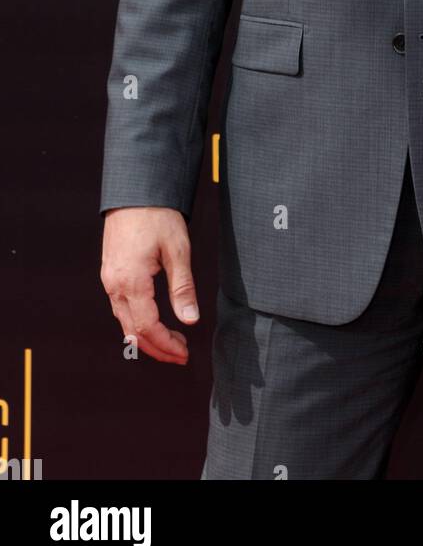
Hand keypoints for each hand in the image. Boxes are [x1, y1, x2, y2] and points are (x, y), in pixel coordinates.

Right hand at [100, 206, 198, 364]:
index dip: (166, 345)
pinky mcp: (110, 273)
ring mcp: (109, 280)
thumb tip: (191, 320)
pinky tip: (154, 321)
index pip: (147, 328)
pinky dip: (137, 321)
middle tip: (181, 354)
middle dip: (157, 348)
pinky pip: (120, 307)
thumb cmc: (158, 216)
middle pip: (132, 332)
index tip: (185, 353)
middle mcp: (114, 285)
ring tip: (172, 341)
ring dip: (147, 337)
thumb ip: (182, 288)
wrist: (135, 191)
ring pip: (124, 322)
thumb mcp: (178, 250)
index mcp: (131, 282)